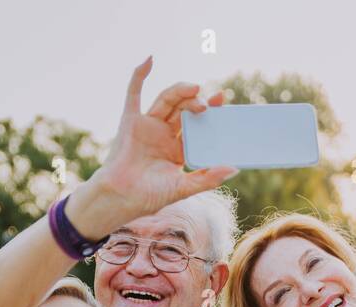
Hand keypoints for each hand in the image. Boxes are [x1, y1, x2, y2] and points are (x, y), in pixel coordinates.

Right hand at [71, 58, 236, 236]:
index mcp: (178, 148)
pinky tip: (149, 60)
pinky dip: (139, 75)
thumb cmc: (149, 196)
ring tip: (195, 89)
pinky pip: (134, 93)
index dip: (210, 113)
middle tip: (212, 102)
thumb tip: (234, 169)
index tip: (223, 104)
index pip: (198, 125)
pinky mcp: (130, 119)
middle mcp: (164, 133)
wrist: (121, 198)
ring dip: (180, 91)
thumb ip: (208, 179)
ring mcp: (147, 125)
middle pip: (184, 109)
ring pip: (166, 100)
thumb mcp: (184, 188)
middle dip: (198, 102)